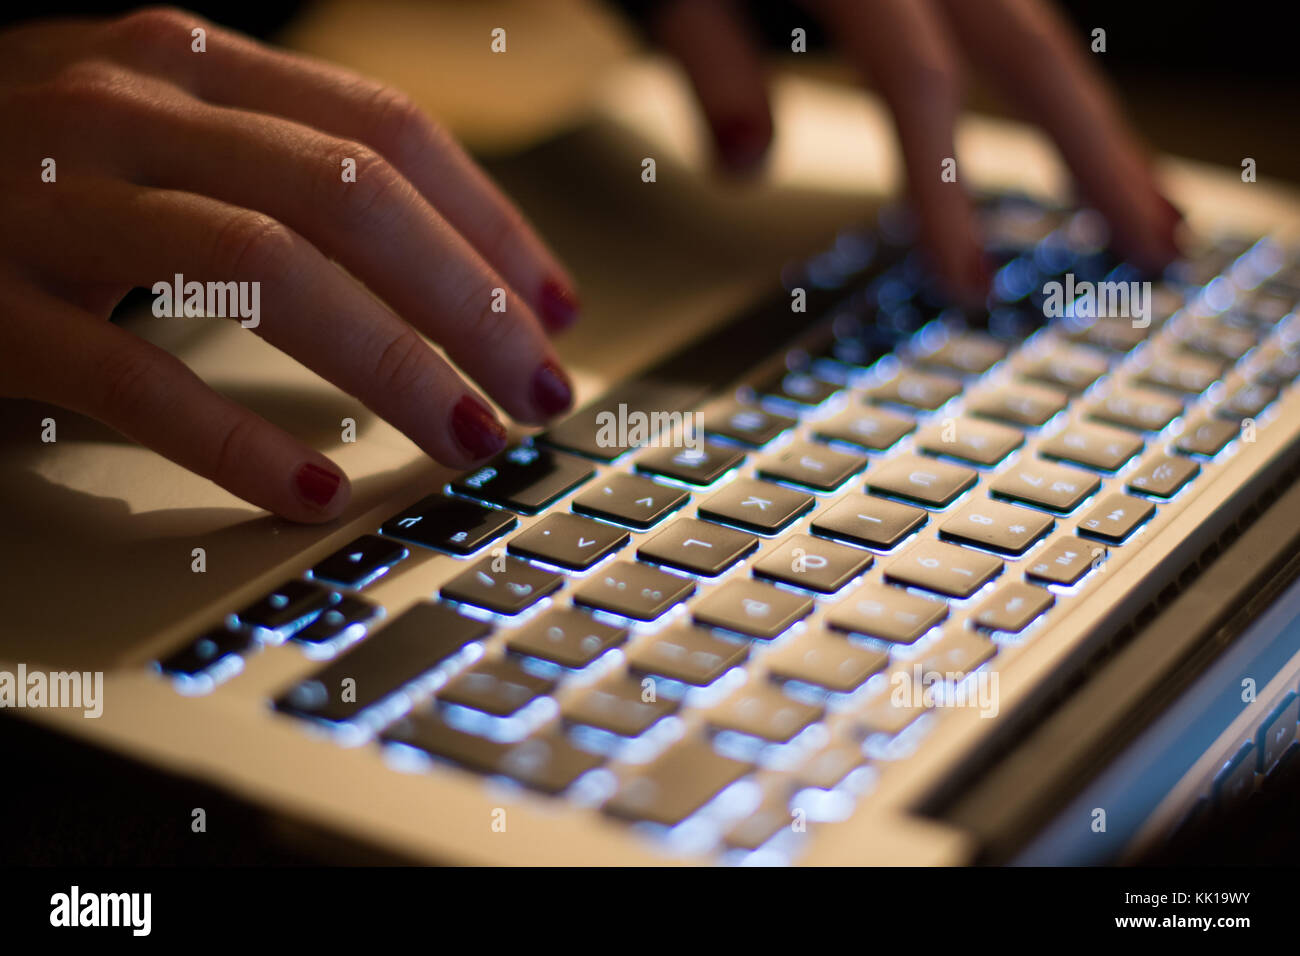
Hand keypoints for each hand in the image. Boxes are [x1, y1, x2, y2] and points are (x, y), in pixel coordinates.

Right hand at [0, 7, 579, 521]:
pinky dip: (237, 436)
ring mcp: (47, 200)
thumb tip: (438, 262)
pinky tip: (315, 485)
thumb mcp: (150, 131)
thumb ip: (274, 168)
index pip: (383, 132)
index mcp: (186, 64)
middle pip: (346, 197)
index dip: (489, 223)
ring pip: (261, 270)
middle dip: (469, 302)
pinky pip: (134, 376)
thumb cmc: (17, 170)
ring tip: (465, 436)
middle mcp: (123, 108)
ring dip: (390, 362)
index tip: (556, 307)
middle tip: (537, 388)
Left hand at [647, 0, 1182, 299]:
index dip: (949, 191)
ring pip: (1045, 31)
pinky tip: (1082, 133)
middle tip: (1156, 250)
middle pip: (1034, 51)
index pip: (919, 82)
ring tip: (1145, 209)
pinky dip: (1057, 86)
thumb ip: (709, 58)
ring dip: (1099, 126)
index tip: (970, 287)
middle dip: (1100, 158)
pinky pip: (1020, 17)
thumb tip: (749, 160)